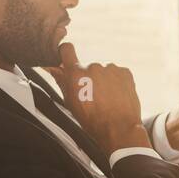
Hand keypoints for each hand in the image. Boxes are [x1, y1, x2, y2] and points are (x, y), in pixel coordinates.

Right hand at [43, 43, 150, 157]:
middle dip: (88, 78)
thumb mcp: (71, 103)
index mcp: (75, 73)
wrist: (119, 128)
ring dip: (104, 80)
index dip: (66, 53)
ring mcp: (110, 68)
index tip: (68, 59)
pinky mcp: (125, 72)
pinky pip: (117, 73)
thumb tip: (53, 68)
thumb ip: (62, 82)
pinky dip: (117, 82)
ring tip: (107, 99)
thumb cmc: (92, 120)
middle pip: (87, 67)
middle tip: (93, 96)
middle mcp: (93, 66)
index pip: (67, 49)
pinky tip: (117, 96)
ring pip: (103, 71)